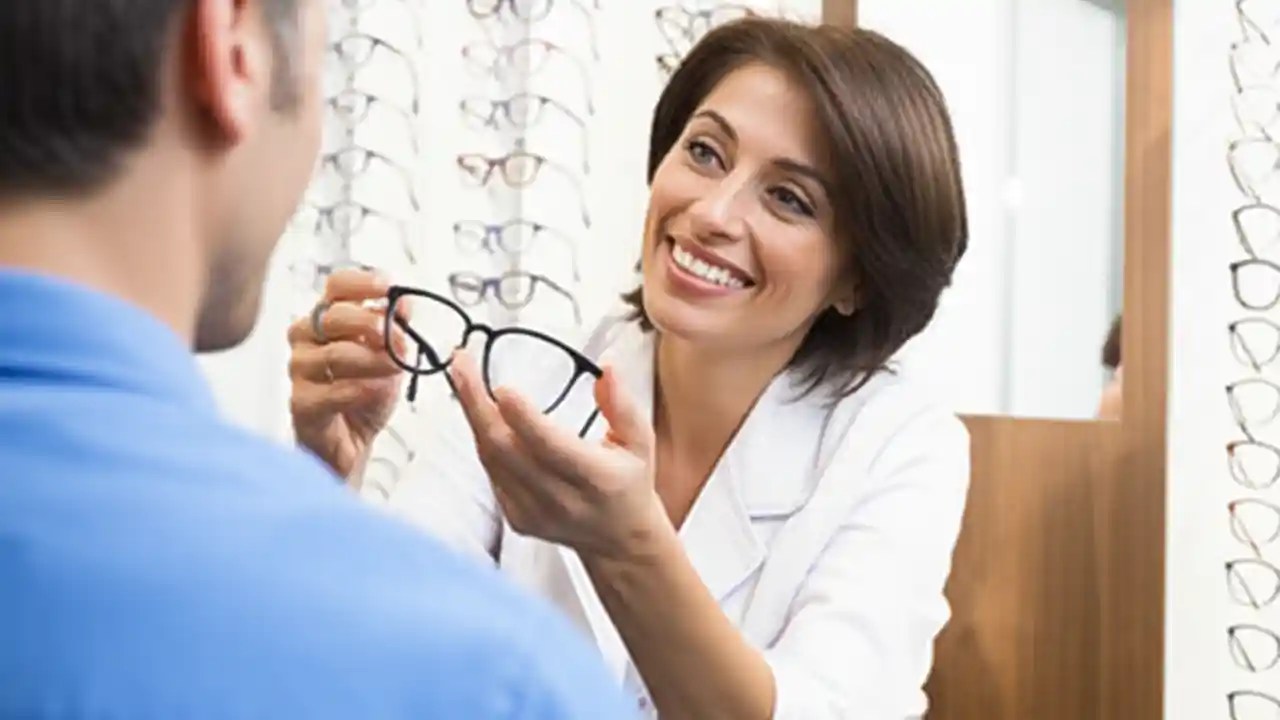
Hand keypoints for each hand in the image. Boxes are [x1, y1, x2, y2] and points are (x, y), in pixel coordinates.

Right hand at [287, 269, 407, 479]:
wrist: (354, 440)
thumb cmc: (366, 392)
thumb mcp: (391, 355)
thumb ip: (396, 329)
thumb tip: (404, 303)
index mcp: (329, 318)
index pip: (337, 286)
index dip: (361, 282)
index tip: (386, 286)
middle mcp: (308, 338)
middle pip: (332, 317)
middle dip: (370, 324)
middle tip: (396, 336)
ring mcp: (300, 370)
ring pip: (335, 355)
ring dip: (372, 360)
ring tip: (395, 368)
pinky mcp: (300, 403)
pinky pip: (330, 391)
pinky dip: (359, 389)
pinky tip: (375, 391)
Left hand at [448, 350, 670, 560]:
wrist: (618, 539)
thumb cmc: (628, 483)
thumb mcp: (640, 442)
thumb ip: (622, 405)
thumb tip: (606, 367)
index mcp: (596, 479)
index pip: (551, 446)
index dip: (523, 418)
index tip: (503, 387)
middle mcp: (561, 499)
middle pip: (507, 450)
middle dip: (477, 403)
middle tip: (461, 363)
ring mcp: (534, 512)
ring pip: (492, 459)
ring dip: (473, 414)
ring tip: (462, 375)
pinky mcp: (516, 518)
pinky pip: (492, 472)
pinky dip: (483, 437)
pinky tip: (479, 409)